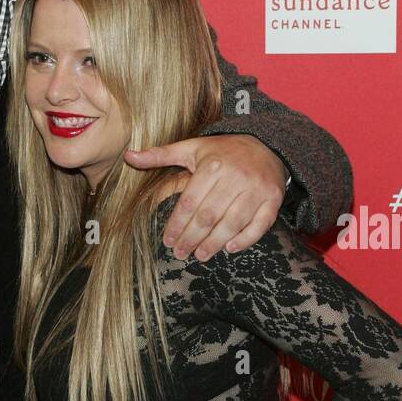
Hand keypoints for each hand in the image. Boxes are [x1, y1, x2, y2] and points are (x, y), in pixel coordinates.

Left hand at [126, 135, 286, 260]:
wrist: (266, 145)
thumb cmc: (223, 152)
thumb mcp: (192, 149)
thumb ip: (160, 155)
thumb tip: (128, 157)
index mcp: (213, 165)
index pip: (190, 202)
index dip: (177, 224)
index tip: (167, 240)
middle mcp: (236, 177)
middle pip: (209, 216)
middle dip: (191, 238)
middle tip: (180, 253)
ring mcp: (256, 189)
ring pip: (232, 223)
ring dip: (214, 244)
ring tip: (200, 255)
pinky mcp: (273, 199)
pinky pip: (259, 225)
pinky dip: (245, 240)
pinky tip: (229, 249)